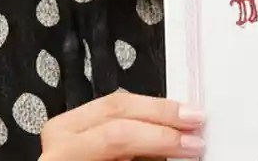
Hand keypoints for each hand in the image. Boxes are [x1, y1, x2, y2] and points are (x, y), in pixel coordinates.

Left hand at [38, 91, 205, 160]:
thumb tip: (178, 155)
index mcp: (63, 155)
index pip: (116, 136)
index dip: (159, 138)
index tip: (190, 147)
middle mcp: (62, 134)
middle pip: (119, 109)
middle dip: (164, 116)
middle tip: (196, 125)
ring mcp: (70, 126)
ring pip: (120, 103)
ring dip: (159, 110)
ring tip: (188, 119)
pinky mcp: (82, 124)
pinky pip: (118, 112)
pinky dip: (147, 116)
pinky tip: (168, 122)